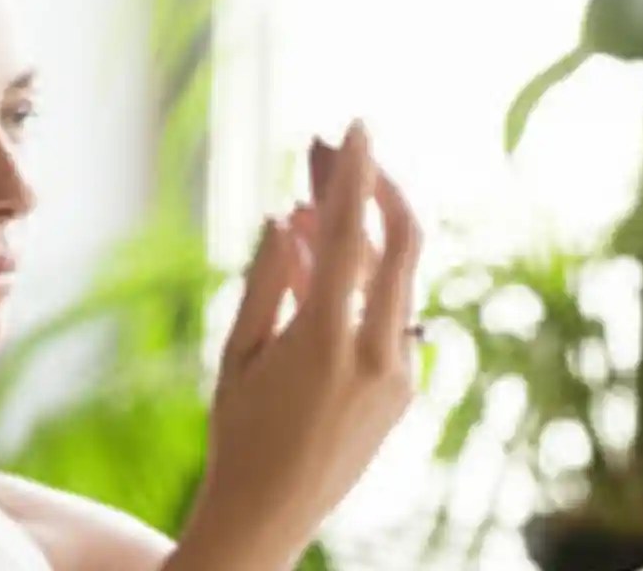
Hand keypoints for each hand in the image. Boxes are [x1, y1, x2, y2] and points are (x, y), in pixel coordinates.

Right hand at [168, 121, 422, 570]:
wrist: (270, 516)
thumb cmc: (238, 434)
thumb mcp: (239, 353)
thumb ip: (266, 280)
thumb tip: (282, 216)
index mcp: (329, 339)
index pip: (351, 234)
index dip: (355, 174)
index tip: (356, 126)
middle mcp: (379, 352)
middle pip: (399, 242)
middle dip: (371, 185)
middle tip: (333, 148)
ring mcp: (400, 372)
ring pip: (399, 276)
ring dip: (363, 232)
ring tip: (310, 202)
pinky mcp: (404, 388)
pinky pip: (391, 313)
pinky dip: (364, 278)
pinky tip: (321, 259)